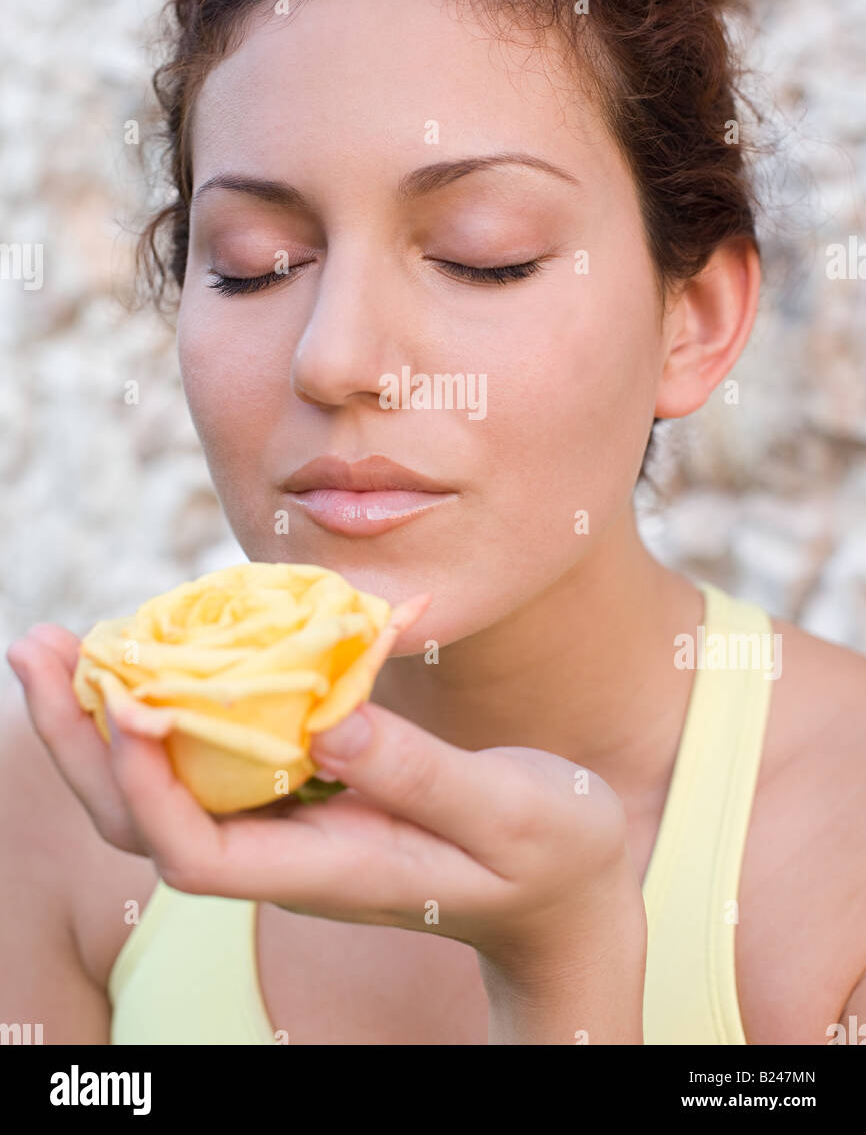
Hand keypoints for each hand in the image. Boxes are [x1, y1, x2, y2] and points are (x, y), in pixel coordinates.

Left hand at [7, 617, 646, 1035]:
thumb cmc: (547, 855)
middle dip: (81, 744)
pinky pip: (209, 759)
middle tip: (36, 647)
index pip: (198, 852)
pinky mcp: (306, 797)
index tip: (125, 702)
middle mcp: (289, 857)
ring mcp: (291, 830)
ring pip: (162, 793)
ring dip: (97, 725)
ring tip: (57, 645)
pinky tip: (152, 654)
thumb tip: (330, 723)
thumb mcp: (510, 814)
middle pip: (146, 824)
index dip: (147, 785)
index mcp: (329, 869)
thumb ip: (424, 775)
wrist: (560, 895)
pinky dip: (162, 709)